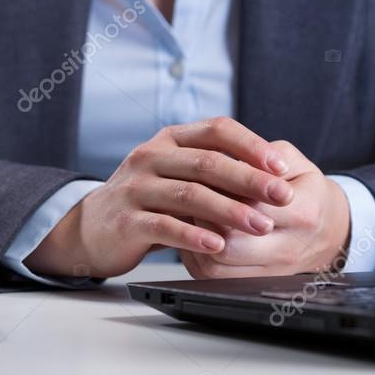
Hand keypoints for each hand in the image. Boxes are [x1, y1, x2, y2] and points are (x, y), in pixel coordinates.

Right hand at [25, 118, 293, 278]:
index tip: (282, 167)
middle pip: (207, 162)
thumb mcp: (176, 175)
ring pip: (188, 194)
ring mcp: (135, 187)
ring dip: (230, 210)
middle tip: (283, 196)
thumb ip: (211, 169)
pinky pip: (164, 225)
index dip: (252, 146)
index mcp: (169, 140)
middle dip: (250, 180)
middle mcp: (150, 156)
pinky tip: (217, 245)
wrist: (92, 228)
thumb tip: (270, 175)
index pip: (216, 130)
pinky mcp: (126, 220)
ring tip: (260, 225)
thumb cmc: (147, 201)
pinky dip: (193, 235)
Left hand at [180, 140, 351, 279]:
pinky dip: (195, 254)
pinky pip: (211, 276)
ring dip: (195, 239)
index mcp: (303, 213)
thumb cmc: (305, 191)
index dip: (221, 190)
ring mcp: (270, 271)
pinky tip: (194, 233)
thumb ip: (261, 158)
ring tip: (191, 215)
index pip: (251, 207)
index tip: (206, 177)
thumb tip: (223, 163)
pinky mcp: (252, 282)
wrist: (329, 229)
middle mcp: (288, 248)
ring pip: (216, 266)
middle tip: (193, 198)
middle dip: (203, 218)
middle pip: (230, 243)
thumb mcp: (293, 162)